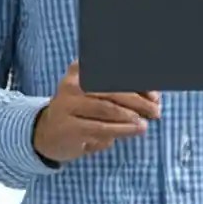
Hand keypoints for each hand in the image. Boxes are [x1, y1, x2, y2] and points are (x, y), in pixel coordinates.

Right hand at [33, 61, 160, 163]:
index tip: (155, 94)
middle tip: (155, 110)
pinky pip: (101, 127)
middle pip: (112, 89)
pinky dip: (122, 129)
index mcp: (80, 69)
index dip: (137, 82)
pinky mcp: (69, 127)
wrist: (47, 133)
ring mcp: (68, 105)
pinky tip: (135, 130)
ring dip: (132, 116)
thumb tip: (153, 97)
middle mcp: (72, 83)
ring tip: (146, 123)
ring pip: (108, 109)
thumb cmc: (80, 112)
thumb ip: (120, 92)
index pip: (112, 72)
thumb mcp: (95, 96)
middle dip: (138, 101)